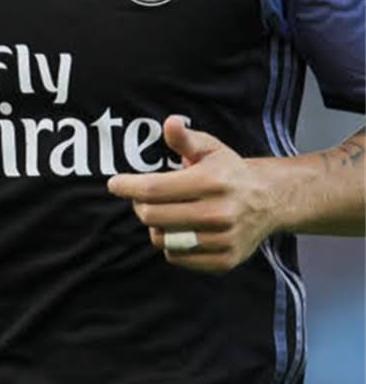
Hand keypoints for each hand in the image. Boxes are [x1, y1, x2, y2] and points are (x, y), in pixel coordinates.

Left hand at [106, 116, 274, 272]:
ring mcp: (222, 240)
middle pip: (153, 216)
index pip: (154, 189)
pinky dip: (171, 244)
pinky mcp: (224, 261)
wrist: (268, 200)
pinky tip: (180, 229)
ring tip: (163, 212)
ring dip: (154, 226)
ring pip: (163, 240)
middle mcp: (219, 213)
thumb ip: (184, 139)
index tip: (114, 184)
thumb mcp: (209, 148)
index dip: (128, 186)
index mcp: (211, 181)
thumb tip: (170, 123)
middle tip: (141, 197)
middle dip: (139, 205)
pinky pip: (178, 257)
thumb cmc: (228, 170)